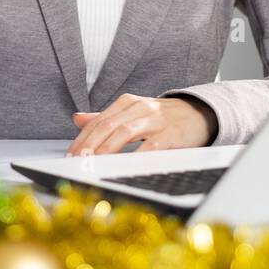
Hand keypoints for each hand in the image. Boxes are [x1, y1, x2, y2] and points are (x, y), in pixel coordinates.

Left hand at [65, 94, 215, 155]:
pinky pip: (152, 145)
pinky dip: (137, 155)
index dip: (82, 138)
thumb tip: (77, 119)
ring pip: (126, 132)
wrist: (198, 113)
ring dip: (107, 148)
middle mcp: (140, 108)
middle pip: (108, 125)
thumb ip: (105, 117)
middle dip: (90, 144)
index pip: (99, 121)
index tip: (70, 154)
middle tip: (77, 159)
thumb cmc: (162, 117)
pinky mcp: (171, 133)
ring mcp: (156, 120)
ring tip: (94, 161)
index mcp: (127, 103)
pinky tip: (126, 165)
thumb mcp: (132, 113)